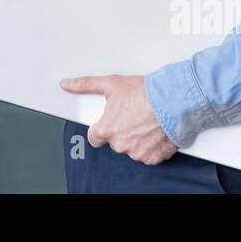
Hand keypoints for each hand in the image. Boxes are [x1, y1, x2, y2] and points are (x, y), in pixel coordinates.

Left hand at [60, 74, 177, 164]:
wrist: (173, 102)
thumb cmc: (145, 93)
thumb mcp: (112, 83)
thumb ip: (86, 85)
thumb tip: (67, 84)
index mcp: (107, 129)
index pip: (94, 137)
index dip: (101, 128)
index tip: (108, 122)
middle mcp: (120, 144)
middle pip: (114, 141)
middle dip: (121, 131)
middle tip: (132, 115)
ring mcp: (137, 153)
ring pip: (131, 148)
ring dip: (136, 138)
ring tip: (145, 121)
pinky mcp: (153, 158)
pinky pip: (147, 155)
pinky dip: (151, 146)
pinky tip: (154, 131)